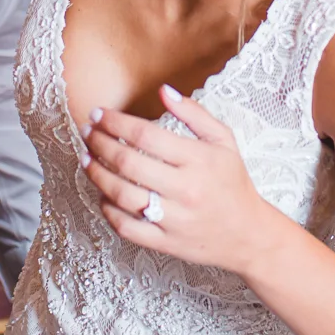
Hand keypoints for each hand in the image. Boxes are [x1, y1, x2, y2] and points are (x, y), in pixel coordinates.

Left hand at [81, 85, 281, 275]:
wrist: (248, 235)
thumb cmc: (233, 183)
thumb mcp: (223, 141)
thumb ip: (194, 113)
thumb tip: (164, 90)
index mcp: (198, 160)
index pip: (145, 136)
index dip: (116, 123)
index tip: (99, 114)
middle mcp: (185, 189)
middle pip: (128, 163)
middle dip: (100, 144)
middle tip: (87, 133)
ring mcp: (174, 219)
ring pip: (122, 195)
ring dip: (97, 174)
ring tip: (86, 159)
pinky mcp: (165, 243)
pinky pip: (127, 227)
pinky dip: (108, 210)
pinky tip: (102, 195)